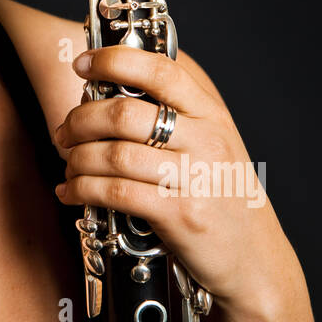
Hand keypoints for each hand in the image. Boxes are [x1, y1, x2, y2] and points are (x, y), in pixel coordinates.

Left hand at [53, 46, 299, 317]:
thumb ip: (177, 116)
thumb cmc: (225, 200)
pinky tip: (72, 193)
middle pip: (124, 113)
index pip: (159, 69)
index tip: (82, 64)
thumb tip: (115, 90)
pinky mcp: (180, 214)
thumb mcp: (213, 145)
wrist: (257, 261)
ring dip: (77, 158)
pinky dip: (84, 190)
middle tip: (65, 131)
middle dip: (81, 119)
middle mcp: (206, 140)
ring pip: (114, 154)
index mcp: (211, 114)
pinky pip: (116, 193)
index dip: (113, 60)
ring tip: (68, 165)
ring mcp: (194, 177)